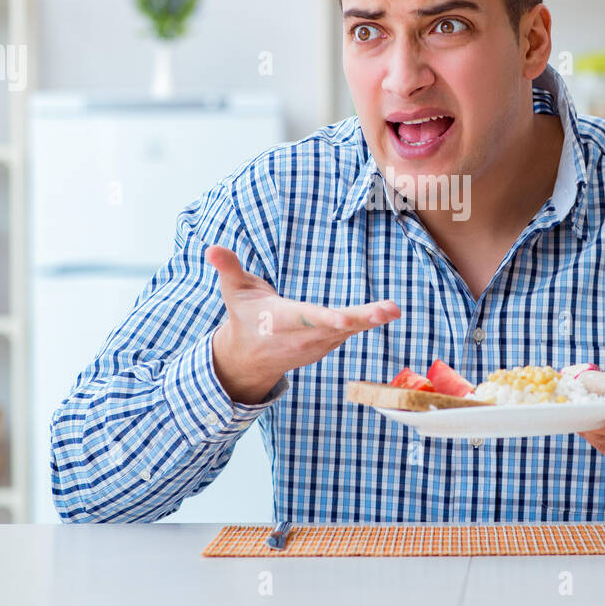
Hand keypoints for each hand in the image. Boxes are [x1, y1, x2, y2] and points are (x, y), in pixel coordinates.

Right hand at [205, 245, 400, 404]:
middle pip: (334, 327)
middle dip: (361, 319)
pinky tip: (387, 312)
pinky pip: (350, 333)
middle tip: (387, 311)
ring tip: (393, 310)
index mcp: (279, 320)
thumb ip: (227, 268)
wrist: (248, 357)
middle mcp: (300, 336)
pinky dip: (367, 323)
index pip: (305, 318)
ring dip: (371, 320)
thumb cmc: (244, 315)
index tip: (345, 319)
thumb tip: (212, 248)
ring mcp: (315, 345)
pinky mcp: (326, 346)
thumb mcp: (233, 291)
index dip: (326, 318)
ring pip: (347, 331)